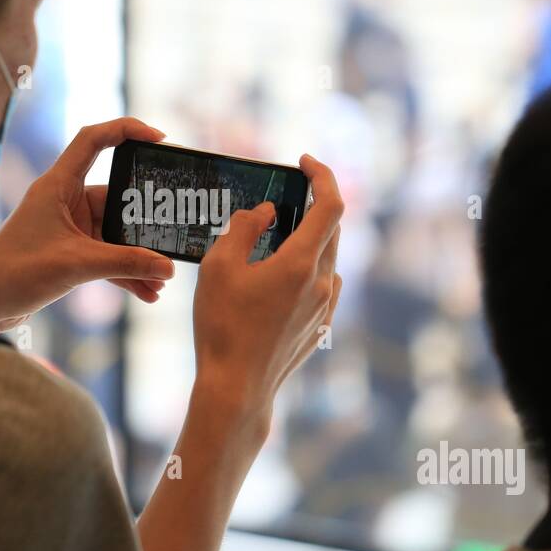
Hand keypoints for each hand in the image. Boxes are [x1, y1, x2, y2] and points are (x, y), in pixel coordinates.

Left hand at [0, 117, 175, 330]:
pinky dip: (124, 271)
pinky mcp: (68, 252)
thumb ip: (126, 263)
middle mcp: (64, 200)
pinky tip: (146, 292)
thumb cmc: (15, 273)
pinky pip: (106, 255)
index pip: (94, 140)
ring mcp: (68, 226)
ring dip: (137, 254)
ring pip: (114, 233)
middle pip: (116, 196)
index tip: (159, 139)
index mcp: (58, 185)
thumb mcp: (77, 265)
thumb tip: (167, 268)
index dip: (127, 131)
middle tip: (173, 227)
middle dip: (144, 218)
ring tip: (163, 276)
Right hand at [190, 153, 343, 447]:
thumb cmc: (222, 327)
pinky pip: (322, 287)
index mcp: (302, 263)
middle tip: (284, 197)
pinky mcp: (319, 329)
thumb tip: (265, 211)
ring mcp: (324, 309)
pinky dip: (307, 269)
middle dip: (312, 206)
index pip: (330, 204)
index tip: (305, 162)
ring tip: (275, 240)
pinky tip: (279, 279)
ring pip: (326, 260)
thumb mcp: (219, 267)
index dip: (323, 176)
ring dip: (308, 241)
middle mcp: (323, 284)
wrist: (236, 389)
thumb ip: (243, 228)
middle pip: (331, 230)